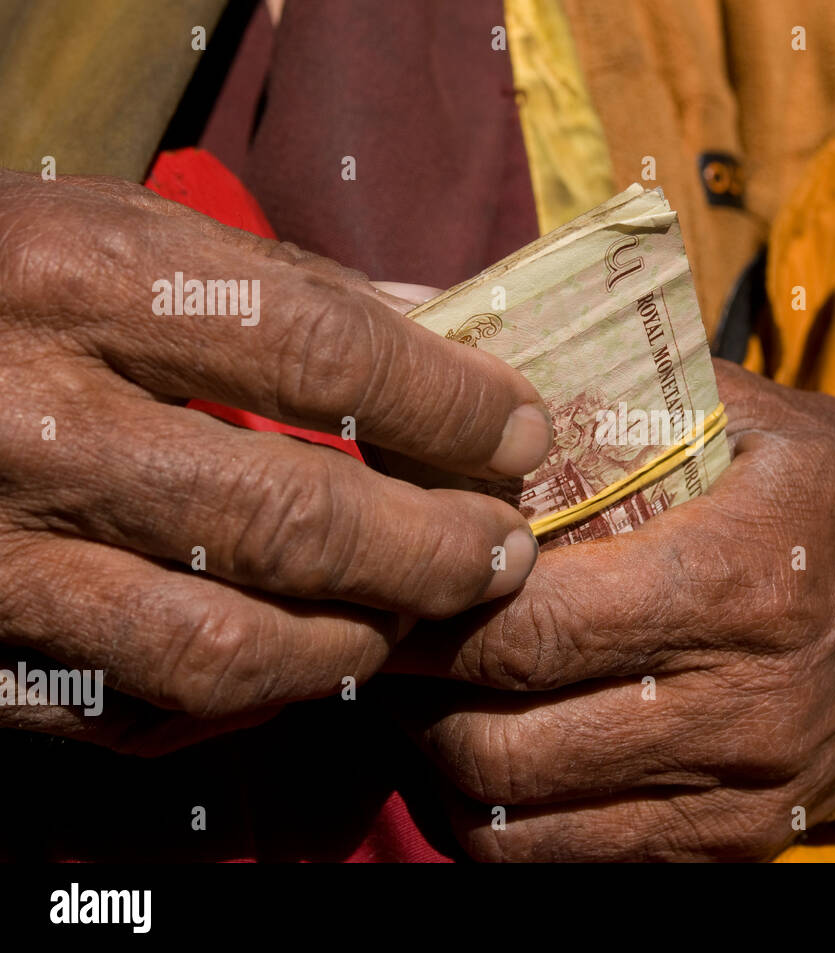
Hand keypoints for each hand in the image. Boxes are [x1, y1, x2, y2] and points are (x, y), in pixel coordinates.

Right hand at [0, 169, 549, 751]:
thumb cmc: (6, 286)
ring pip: (220, 645)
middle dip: (433, 548)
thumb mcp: (128, 234)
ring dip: (352, 641)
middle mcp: (30, 421)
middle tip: (502, 551)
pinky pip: (134, 711)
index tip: (522, 435)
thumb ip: (290, 286)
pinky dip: (244, 698)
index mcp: (79, 280)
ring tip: (416, 612)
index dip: (450, 405)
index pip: (324, 352)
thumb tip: (450, 332)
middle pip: (290, 518)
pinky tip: (299, 655)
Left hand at [385, 359, 834, 859]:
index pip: (532, 626)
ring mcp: (743, 788)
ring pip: (524, 821)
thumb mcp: (753, 414)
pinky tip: (486, 752)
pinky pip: (577, 862)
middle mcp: (745, 703)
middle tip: (376, 637)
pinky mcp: (743, 840)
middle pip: (507, 742)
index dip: (428, 610)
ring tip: (415, 698)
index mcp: (743, 580)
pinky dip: (503, 820)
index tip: (381, 576)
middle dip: (410, 697)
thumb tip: (471, 377)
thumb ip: (619, 399)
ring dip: (438, 766)